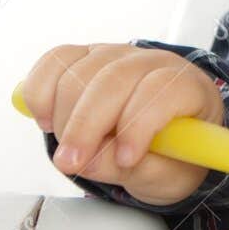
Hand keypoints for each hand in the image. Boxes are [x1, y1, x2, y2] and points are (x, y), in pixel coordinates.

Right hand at [22, 43, 226, 205]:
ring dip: (64, 114)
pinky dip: (41, 91)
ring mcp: (118, 55)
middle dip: (87, 125)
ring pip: (81, 70)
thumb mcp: (168, 175)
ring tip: (68, 149)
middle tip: (72, 163)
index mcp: (187, 88)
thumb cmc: (173, 153)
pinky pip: (55, 61)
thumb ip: (136, 170)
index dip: (139, 124)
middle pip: (115, 78)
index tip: (126, 160)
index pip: (162, 90)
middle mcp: (153, 62)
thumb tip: (90, 161)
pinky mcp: (87, 56)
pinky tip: (49, 121)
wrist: (163, 137)